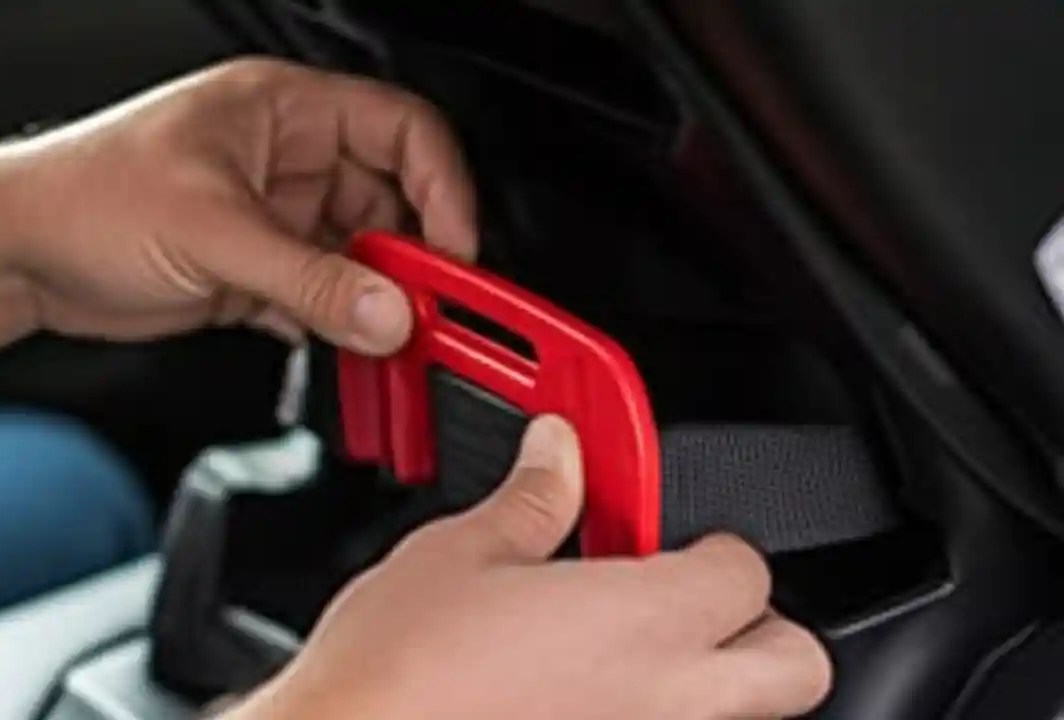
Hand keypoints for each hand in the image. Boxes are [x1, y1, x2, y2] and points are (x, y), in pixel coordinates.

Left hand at [0, 57, 476, 350]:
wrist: (14, 255)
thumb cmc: (82, 199)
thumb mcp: (212, 232)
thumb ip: (311, 280)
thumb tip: (388, 312)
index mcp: (283, 111)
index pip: (401, 131)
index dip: (442, 189)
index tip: (455, 252)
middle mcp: (285, 159)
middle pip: (391, 202)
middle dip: (412, 259)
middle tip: (427, 311)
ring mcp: (272, 218)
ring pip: (359, 259)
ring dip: (375, 302)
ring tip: (387, 339)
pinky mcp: (255, 272)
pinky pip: (323, 299)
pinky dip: (339, 327)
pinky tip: (343, 350)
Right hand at [223, 417, 831, 719]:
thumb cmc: (395, 676)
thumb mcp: (459, 556)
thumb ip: (532, 501)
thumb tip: (556, 456)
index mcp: (646, 622)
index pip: (743, 568)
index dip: (706, 541)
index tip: (652, 529)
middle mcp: (667, 701)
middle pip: (794, 665)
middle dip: (756, 622)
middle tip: (680, 593)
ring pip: (729, 718)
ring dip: (695, 674)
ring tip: (615, 646)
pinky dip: (636, 713)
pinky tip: (566, 692)